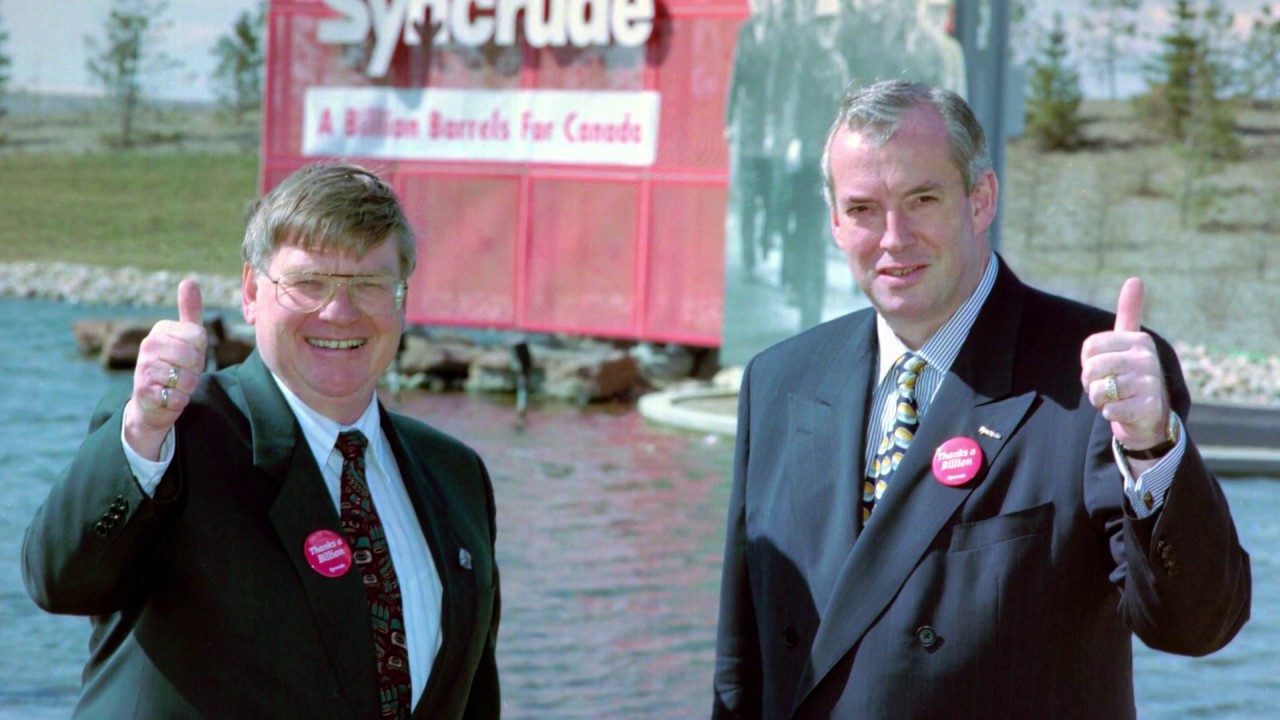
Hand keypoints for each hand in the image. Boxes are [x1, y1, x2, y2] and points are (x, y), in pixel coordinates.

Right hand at [122, 278, 207, 459]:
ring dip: (188, 386)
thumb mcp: (185, 337)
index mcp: (160, 329)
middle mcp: (148, 345)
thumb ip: (189, 311)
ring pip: (187, 378)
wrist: (153, 401)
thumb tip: (188, 280)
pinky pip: (178, 397)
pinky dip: (180, 400)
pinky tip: (169, 397)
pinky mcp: (144, 392)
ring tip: (176, 384)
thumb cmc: (174, 365)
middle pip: (194, 358)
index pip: (199, 337)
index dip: (201, 351)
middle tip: (184, 372)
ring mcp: (144, 368)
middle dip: (195, 370)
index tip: (190, 356)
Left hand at [1080, 277, 1169, 452]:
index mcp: (1139, 340)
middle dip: (1091, 383)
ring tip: (1116, 398)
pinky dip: (1109, 413)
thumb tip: (1135, 279)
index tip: (1102, 368)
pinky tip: (1122, 410)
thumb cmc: (1131, 374)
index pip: (1088, 348)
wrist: (1150, 415)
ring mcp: (1150, 383)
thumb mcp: (1129, 342)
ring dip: (1100, 400)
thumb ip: (1129, 312)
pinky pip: (1109, 409)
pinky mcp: (1148, 406)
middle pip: (1091, 369)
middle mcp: (1147, 358)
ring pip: (1098, 390)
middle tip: (1107, 387)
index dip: (1087, 363)